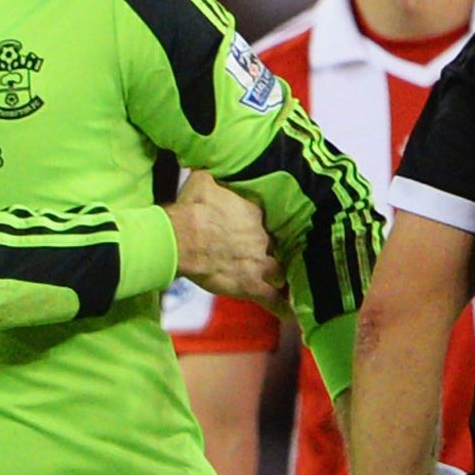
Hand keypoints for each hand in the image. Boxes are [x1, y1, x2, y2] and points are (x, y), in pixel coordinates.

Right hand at [168, 172, 284, 307]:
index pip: (266, 220)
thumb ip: (213, 171)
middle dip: (273, 251)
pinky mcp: (251, 286)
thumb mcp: (204, 179)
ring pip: (280, 271)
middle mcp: (262, 238)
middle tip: (268, 254)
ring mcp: (259, 263)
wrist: (182, 238)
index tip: (256, 227)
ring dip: (280, 275)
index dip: (262, 226)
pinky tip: (291, 316)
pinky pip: (274, 300)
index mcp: (254, 213)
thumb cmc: (191, 208)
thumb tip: (209, 159)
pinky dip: (283, 308)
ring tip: (282, 280)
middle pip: (275, 246)